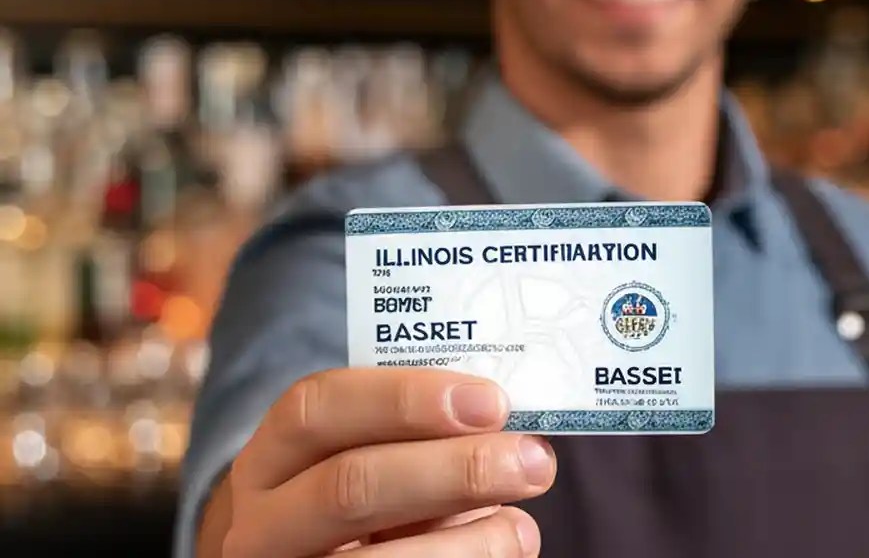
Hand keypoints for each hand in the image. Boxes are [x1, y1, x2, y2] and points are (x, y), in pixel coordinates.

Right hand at [197, 368, 555, 556]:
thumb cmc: (370, 501)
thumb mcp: (374, 460)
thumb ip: (421, 437)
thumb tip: (509, 426)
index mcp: (271, 459)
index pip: (318, 408)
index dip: (405, 398)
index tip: (492, 402)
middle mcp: (262, 523)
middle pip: (350, 485)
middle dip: (454, 470)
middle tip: (533, 462)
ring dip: (471, 541)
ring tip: (522, 525)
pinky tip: (505, 550)